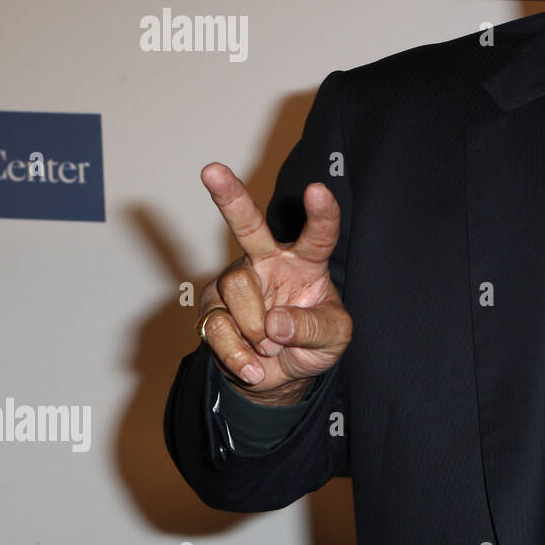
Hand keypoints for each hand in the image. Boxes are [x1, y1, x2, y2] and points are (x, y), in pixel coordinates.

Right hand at [196, 163, 351, 405]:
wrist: (280, 375)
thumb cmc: (313, 341)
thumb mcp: (333, 338)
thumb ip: (314, 328)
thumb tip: (276, 323)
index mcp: (305, 262)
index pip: (317, 235)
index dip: (321, 213)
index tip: (318, 190)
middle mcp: (267, 263)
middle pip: (248, 226)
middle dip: (230, 197)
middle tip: (211, 170)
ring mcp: (236, 284)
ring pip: (236, 288)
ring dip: (256, 328)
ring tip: (270, 347)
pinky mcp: (212, 309)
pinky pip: (217, 326)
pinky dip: (237, 354)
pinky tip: (252, 364)